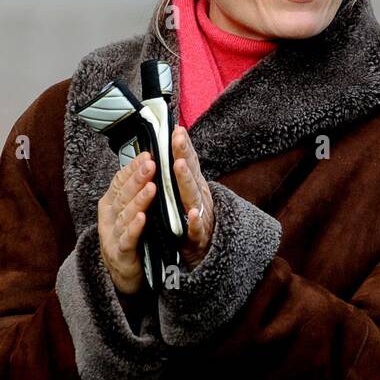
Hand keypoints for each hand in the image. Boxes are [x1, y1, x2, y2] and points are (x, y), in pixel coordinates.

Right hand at [98, 152, 155, 294]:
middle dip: (137, 178)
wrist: (122, 274)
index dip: (132, 168)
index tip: (148, 154)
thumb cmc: (129, 236)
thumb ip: (134, 191)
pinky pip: (128, 239)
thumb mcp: (127, 211)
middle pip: (122, 195)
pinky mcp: (121, 254)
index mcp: (110, 204)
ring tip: (151, 187)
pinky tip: (143, 218)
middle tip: (151, 164)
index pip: (119, 181)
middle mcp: (109, 218)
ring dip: (138, 200)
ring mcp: (112, 236)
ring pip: (125, 215)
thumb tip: (147, 163)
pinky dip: (134, 228)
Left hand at [172, 125, 214, 267]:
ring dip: (187, 180)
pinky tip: (193, 214)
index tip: (176, 129)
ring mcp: (200, 215)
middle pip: (191, 173)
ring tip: (180, 165)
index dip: (183, 145)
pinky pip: (197, 229)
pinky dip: (195, 222)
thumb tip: (174, 146)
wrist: (205, 251)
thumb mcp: (189, 192)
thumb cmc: (192, 218)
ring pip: (192, 196)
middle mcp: (199, 196)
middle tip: (177, 139)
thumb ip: (182, 173)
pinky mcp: (198, 236)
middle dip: (184, 155)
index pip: (189, 161)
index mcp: (194, 185)